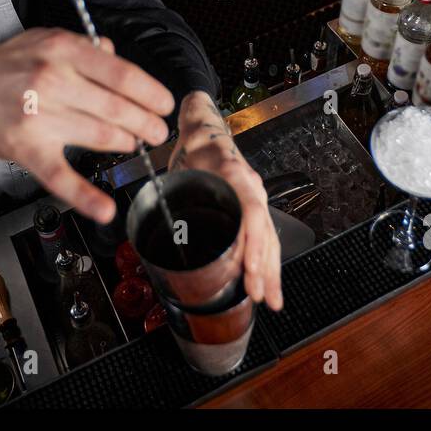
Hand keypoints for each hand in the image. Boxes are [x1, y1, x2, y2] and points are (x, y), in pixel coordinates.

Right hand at [0, 28, 173, 222]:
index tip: (165, 104)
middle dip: (145, 122)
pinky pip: (60, 177)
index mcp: (62, 51)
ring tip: (135, 144)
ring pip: (99, 135)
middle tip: (158, 131)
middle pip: (117, 107)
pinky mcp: (26, 149)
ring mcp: (39, 117)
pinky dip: (86, 196)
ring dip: (126, 142)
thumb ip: (83, 47)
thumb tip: (116, 55)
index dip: (150, 92)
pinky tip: (107, 208)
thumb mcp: (42, 39)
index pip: (122, 74)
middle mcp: (53, 81)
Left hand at [168, 91, 282, 310]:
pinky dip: (268, 260)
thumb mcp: (181, 166)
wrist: (207, 129)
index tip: (250, 269)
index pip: (251, 211)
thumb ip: (174, 194)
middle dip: (264, 267)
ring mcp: (256, 197)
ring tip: (272, 301)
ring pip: (269, 237)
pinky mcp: (253, 206)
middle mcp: (251, 188)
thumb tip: (159, 232)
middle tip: (259, 297)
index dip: (252, 243)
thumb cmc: (194, 147)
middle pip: (265, 231)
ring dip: (271, 271)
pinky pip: (265, 235)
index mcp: (234, 175)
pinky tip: (267, 282)